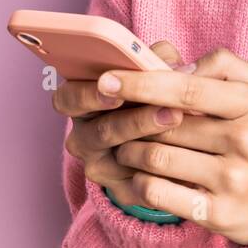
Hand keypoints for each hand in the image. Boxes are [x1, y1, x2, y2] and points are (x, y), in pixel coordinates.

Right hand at [52, 40, 193, 196]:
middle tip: (158, 106)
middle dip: (129, 118)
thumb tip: (167, 59)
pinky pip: (137, 180)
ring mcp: (100, 165)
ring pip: (119, 154)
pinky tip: (181, 151)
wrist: (177, 141)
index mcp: (82, 103)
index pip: (67, 99)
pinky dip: (159, 163)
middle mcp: (85, 135)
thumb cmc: (156, 95)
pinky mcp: (122, 188)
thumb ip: (157, 60)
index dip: (86, 93)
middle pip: (93, 131)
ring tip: (175, 116)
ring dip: (147, 133)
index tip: (110, 85)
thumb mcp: (156, 72)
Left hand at [99, 47, 247, 245]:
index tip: (108, 79)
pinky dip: (138, 182)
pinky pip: (159, 194)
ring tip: (126, 145)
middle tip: (113, 116)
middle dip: (131, 118)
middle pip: (166, 123)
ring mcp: (232, 181)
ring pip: (156, 158)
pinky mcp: (219, 213)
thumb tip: (178, 67)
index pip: (188, 89)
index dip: (142, 83)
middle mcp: (245, 142)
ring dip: (130, 149)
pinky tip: (137, 175)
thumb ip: (225, 66)